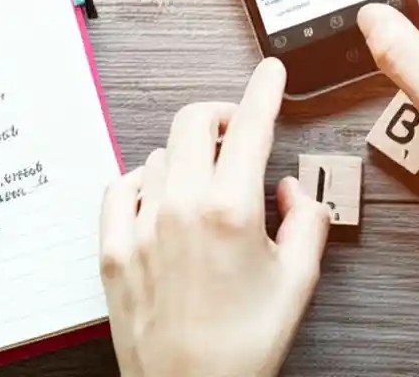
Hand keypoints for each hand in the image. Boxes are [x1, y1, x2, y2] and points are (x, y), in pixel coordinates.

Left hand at [99, 59, 331, 376]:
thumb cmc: (244, 346)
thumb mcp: (299, 282)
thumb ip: (306, 221)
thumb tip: (290, 191)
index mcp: (231, 210)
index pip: (250, 126)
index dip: (264, 90)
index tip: (270, 72)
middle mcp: (180, 208)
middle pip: (194, 121)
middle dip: (222, 115)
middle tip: (239, 133)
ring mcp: (139, 226)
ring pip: (161, 154)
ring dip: (188, 157)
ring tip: (206, 189)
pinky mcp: (112, 249)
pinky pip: (122, 187)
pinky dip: (144, 182)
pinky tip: (161, 201)